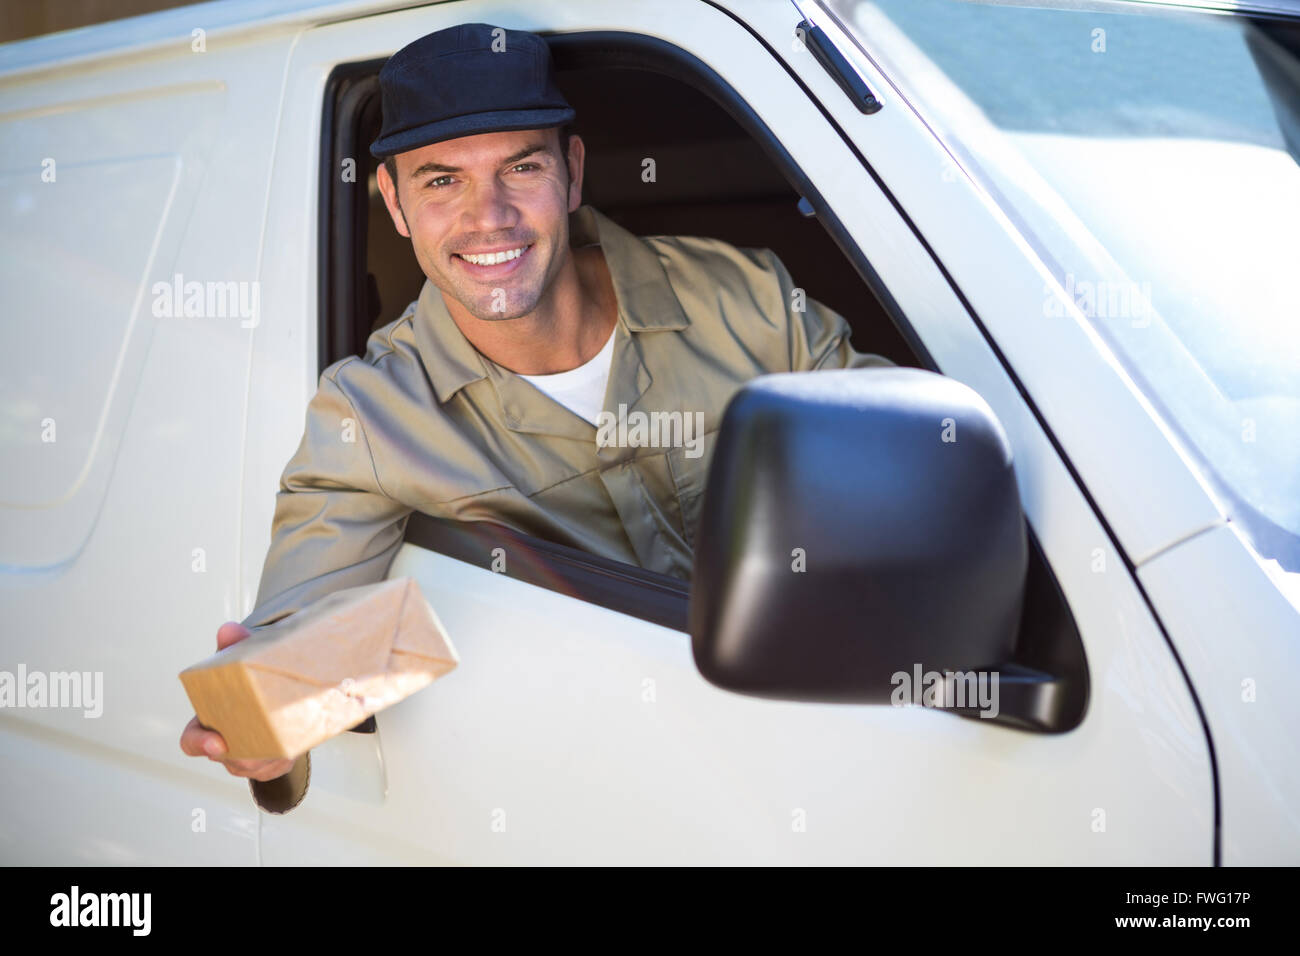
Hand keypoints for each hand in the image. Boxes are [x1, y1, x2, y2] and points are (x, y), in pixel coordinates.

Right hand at [179, 622, 295, 781]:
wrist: (277, 695)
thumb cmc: (251, 681)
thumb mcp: (241, 662)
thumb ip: (234, 646)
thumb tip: (228, 629)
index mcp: (208, 722)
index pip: (191, 741)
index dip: (199, 744)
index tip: (215, 742)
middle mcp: (224, 744)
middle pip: (228, 758)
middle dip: (244, 753)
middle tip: (263, 739)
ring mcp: (247, 758)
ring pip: (254, 767)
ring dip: (269, 755)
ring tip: (284, 739)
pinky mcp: (270, 763)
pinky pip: (276, 768)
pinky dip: (286, 757)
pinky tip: (295, 742)